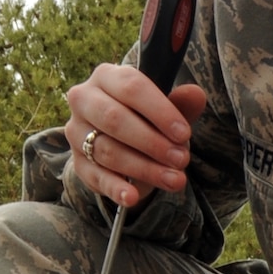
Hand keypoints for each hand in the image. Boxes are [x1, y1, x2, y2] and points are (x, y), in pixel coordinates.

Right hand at [64, 65, 206, 210]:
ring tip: (174, 180)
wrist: (121, 140)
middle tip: (182, 159)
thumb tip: (196, 94)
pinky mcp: (77, 162)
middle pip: (114, 119)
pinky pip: (94, 176)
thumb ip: (181, 103)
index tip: (185, 133)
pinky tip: (132, 197)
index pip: (131, 87)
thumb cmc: (145, 116)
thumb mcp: (166, 108)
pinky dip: (115, 188)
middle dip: (152, 142)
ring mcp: (76, 132)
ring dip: (143, 168)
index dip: (160, 111)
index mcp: (107, 76)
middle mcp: (84, 99)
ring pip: (107, 151)